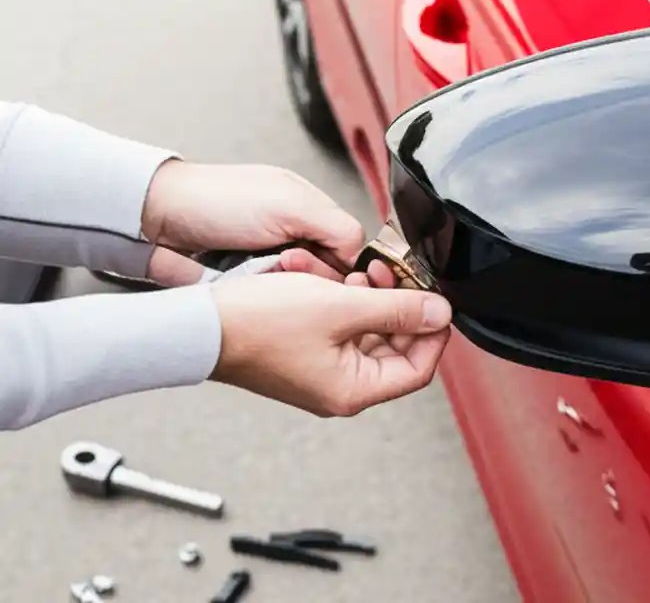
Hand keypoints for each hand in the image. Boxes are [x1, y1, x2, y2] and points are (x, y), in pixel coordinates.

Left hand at [142, 161, 363, 283]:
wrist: (154, 220)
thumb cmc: (214, 201)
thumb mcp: (290, 205)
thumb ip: (337, 226)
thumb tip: (362, 256)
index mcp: (311, 210)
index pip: (352, 249)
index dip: (349, 268)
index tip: (342, 281)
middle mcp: (294, 237)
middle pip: (329, 276)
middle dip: (315, 279)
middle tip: (289, 267)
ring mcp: (270, 263)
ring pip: (302, 294)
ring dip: (290, 291)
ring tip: (266, 275)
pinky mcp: (248, 286)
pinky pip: (273, 303)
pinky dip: (267, 301)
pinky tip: (255, 293)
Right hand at [210, 272, 451, 415]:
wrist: (198, 325)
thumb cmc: (257, 324)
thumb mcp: (341, 307)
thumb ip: (397, 309)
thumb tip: (439, 313)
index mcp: (354, 390)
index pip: (418, 369)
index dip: (431, 332)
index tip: (433, 300)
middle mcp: (339, 388)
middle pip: (394, 347)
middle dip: (394, 304)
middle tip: (387, 273)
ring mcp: (321, 372)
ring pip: (365, 331)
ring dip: (364, 296)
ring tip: (351, 271)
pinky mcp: (304, 354)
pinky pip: (338, 326)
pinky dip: (339, 300)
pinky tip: (326, 277)